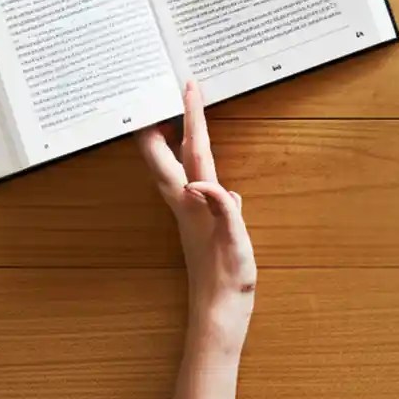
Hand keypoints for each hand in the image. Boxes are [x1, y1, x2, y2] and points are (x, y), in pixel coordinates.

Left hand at [139, 82, 255, 349]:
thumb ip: (223, 210)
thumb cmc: (227, 278)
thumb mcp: (233, 241)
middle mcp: (187, 202)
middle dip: (166, 122)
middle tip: (165, 95)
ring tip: (176, 122)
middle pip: (169, 154)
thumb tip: (203, 183)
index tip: (188, 87)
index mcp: (195, 201)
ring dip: (174, 143)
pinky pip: (192, 186)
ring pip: (176, 168)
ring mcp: (190, 212)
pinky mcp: (198, 224)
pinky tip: (205, 177)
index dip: (191, 116)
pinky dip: (194, 169)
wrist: (218, 311)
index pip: (192, 148)